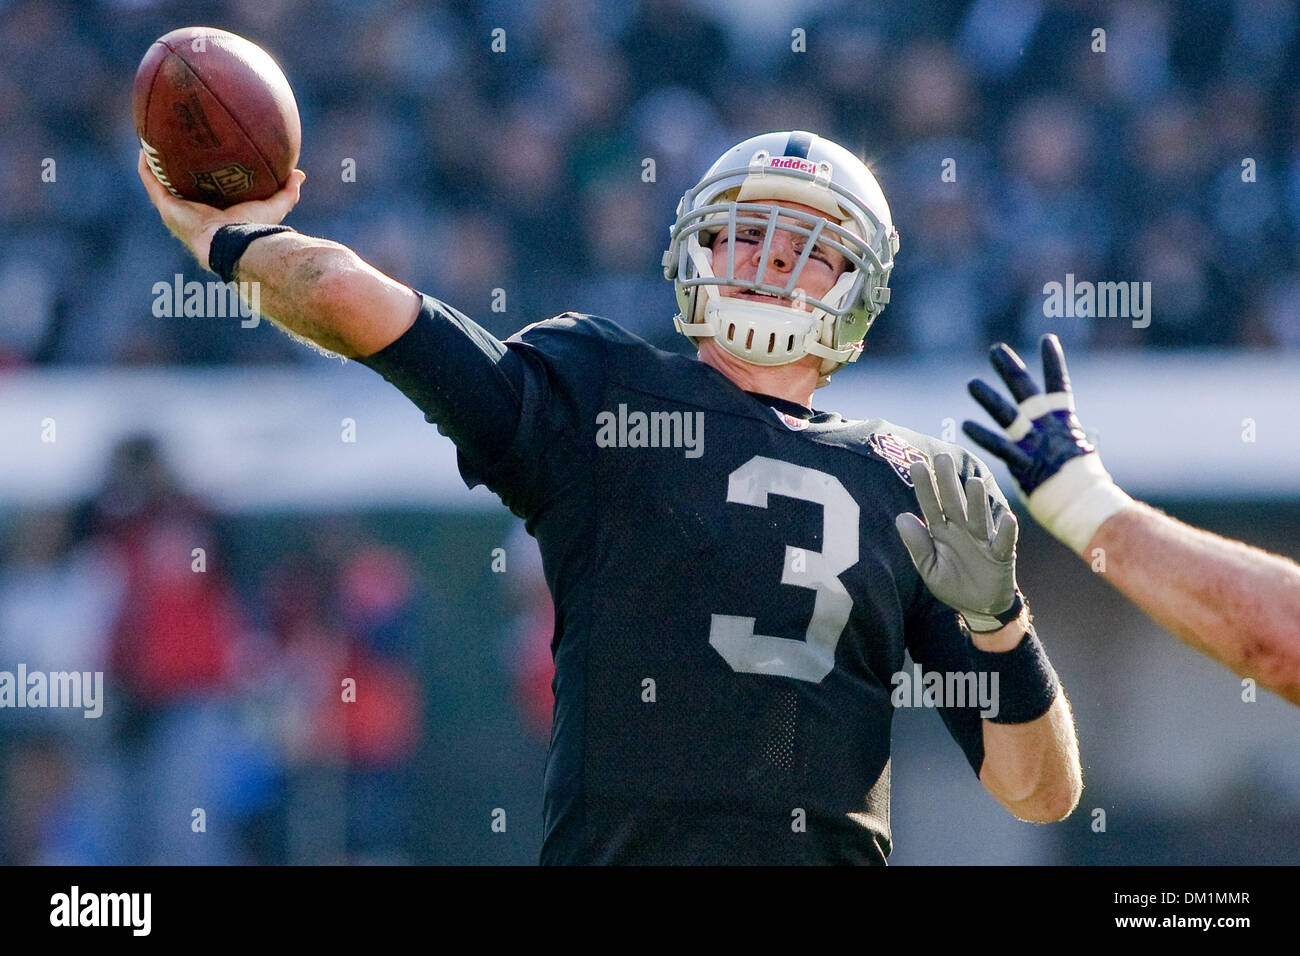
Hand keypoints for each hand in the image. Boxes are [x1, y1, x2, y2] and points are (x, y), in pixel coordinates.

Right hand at [137, 149, 304, 266]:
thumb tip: (299, 174)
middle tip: (175, 148)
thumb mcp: (274, 206)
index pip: (209, 194)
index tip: (205, 163)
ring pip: (161, 184)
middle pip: (182, 188)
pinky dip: (147, 166)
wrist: (233, 242)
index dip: (205, 179)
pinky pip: (151, 182)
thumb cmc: (254, 228)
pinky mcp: (166, 207)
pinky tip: (145, 147)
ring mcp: (178, 211)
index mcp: (216, 214)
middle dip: (178, 171)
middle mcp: (194, 213)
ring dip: (156, 165)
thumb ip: (287, 191)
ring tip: (152, 143)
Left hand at [895, 452, 1020, 631]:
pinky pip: (1003, 542)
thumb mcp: (929, 567)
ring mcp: (982, 541)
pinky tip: (1007, 519)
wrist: (979, 607)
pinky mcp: (1001, 556)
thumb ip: (917, 544)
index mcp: (942, 531)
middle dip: (948, 482)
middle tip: (942, 457)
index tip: (916, 465)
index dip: (925, 488)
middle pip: (954, 503)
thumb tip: (901, 517)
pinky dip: (1006, 532)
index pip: (931, 506)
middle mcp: (962, 530)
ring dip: (977, 502)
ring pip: (978, 518)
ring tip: (974, 483)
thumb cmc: (952, 583)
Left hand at [962, 334, 1131, 554]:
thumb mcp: (1075, 451)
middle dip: (1011, 369)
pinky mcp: (1025, 466)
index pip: (1059, 384)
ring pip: (1009, 415)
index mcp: (1064, 422)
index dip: (1053, 362)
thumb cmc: (1083, 484)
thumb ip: (1061, 436)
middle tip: (995, 350)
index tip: (1048, 339)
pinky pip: (1001, 448)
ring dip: (989, 398)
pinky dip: (984, 436)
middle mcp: (1049, 428)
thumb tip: (1061, 428)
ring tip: (971, 383)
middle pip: (1028, 391)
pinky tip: (966, 424)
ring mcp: (1037, 445)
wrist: (1088, 507)